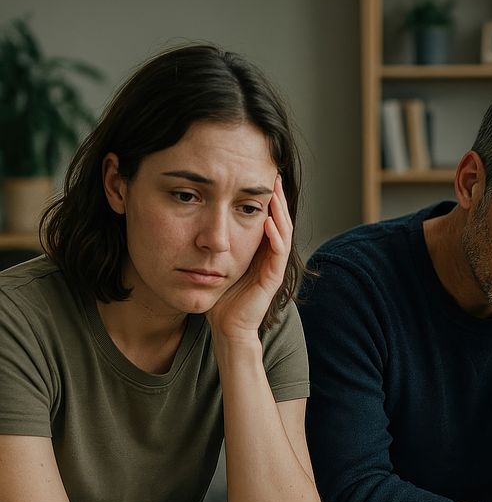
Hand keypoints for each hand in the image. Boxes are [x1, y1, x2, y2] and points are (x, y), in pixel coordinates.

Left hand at [207, 174, 292, 340]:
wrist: (227, 327)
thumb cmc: (220, 298)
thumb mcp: (215, 262)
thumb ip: (214, 243)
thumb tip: (196, 218)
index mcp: (259, 250)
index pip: (268, 218)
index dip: (267, 197)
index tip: (261, 175)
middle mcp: (270, 256)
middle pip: (280, 220)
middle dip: (277, 198)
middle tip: (274, 174)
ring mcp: (273, 267)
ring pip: (283, 233)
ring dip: (279, 212)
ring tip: (274, 192)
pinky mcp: (272, 279)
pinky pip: (277, 253)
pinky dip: (275, 236)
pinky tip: (267, 220)